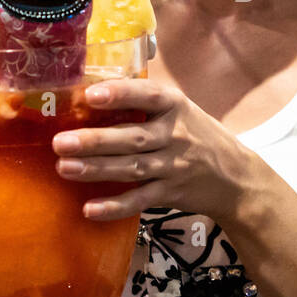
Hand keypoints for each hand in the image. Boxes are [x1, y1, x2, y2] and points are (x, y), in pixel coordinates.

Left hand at [51, 79, 260, 224]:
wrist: (236, 178)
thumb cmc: (198, 135)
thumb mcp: (181, 109)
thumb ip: (145, 100)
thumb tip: (91, 87)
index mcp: (175, 106)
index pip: (147, 96)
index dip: (120, 94)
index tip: (91, 94)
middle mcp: (175, 135)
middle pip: (132, 138)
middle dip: (95, 141)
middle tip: (61, 141)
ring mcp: (173, 167)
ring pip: (131, 169)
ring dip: (96, 169)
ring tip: (64, 167)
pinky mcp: (170, 194)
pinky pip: (140, 201)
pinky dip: (115, 207)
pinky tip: (89, 209)